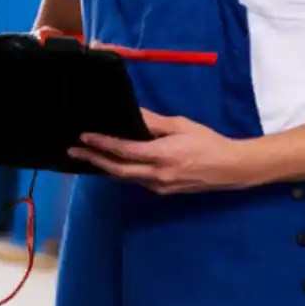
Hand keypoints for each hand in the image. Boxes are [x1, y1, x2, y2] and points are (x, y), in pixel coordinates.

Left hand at [68, 110, 257, 193]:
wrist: (231, 168)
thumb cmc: (208, 142)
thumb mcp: (181, 125)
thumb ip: (153, 122)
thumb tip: (132, 114)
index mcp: (161, 156)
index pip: (123, 151)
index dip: (101, 144)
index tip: (84, 137)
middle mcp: (156, 175)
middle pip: (117, 170)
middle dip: (93, 160)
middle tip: (73, 151)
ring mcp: (159, 187)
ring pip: (124, 178)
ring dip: (104, 167)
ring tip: (87, 156)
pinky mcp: (163, 191)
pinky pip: (136, 181)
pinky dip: (120, 172)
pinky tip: (112, 164)